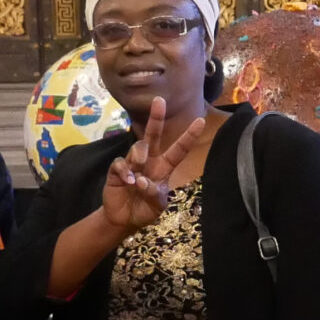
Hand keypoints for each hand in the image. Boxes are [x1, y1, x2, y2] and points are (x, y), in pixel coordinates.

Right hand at [99, 97, 212, 233]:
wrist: (125, 219)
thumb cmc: (146, 209)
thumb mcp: (157, 205)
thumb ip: (154, 194)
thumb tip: (143, 182)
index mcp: (164, 167)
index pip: (179, 149)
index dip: (189, 135)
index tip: (201, 120)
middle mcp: (150, 161)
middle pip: (153, 135)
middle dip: (157, 118)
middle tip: (160, 100)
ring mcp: (133, 163)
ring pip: (138, 147)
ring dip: (140, 156)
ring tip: (138, 174)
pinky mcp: (117, 170)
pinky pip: (121, 163)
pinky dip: (125, 171)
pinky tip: (128, 181)